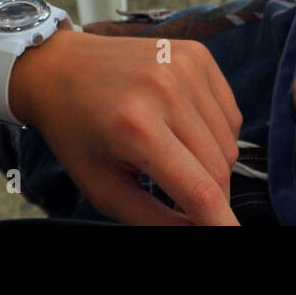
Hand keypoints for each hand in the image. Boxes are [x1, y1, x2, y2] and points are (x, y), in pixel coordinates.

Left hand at [10, 29, 243, 224]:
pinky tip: (184, 130)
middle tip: (179, 197)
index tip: (235, 240)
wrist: (60, 66)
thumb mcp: (102, 187)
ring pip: (229, 143)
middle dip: (210, 196)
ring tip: (173, 157)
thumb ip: (153, 220)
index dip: (222, 222)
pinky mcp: (197, 54)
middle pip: (219, 168)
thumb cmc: (76, 132)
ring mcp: (184, 66)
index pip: (200, 188)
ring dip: (213, 164)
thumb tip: (199, 230)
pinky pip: (230, 114)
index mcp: (136, 127)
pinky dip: (216, 134)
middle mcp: (165, 90)